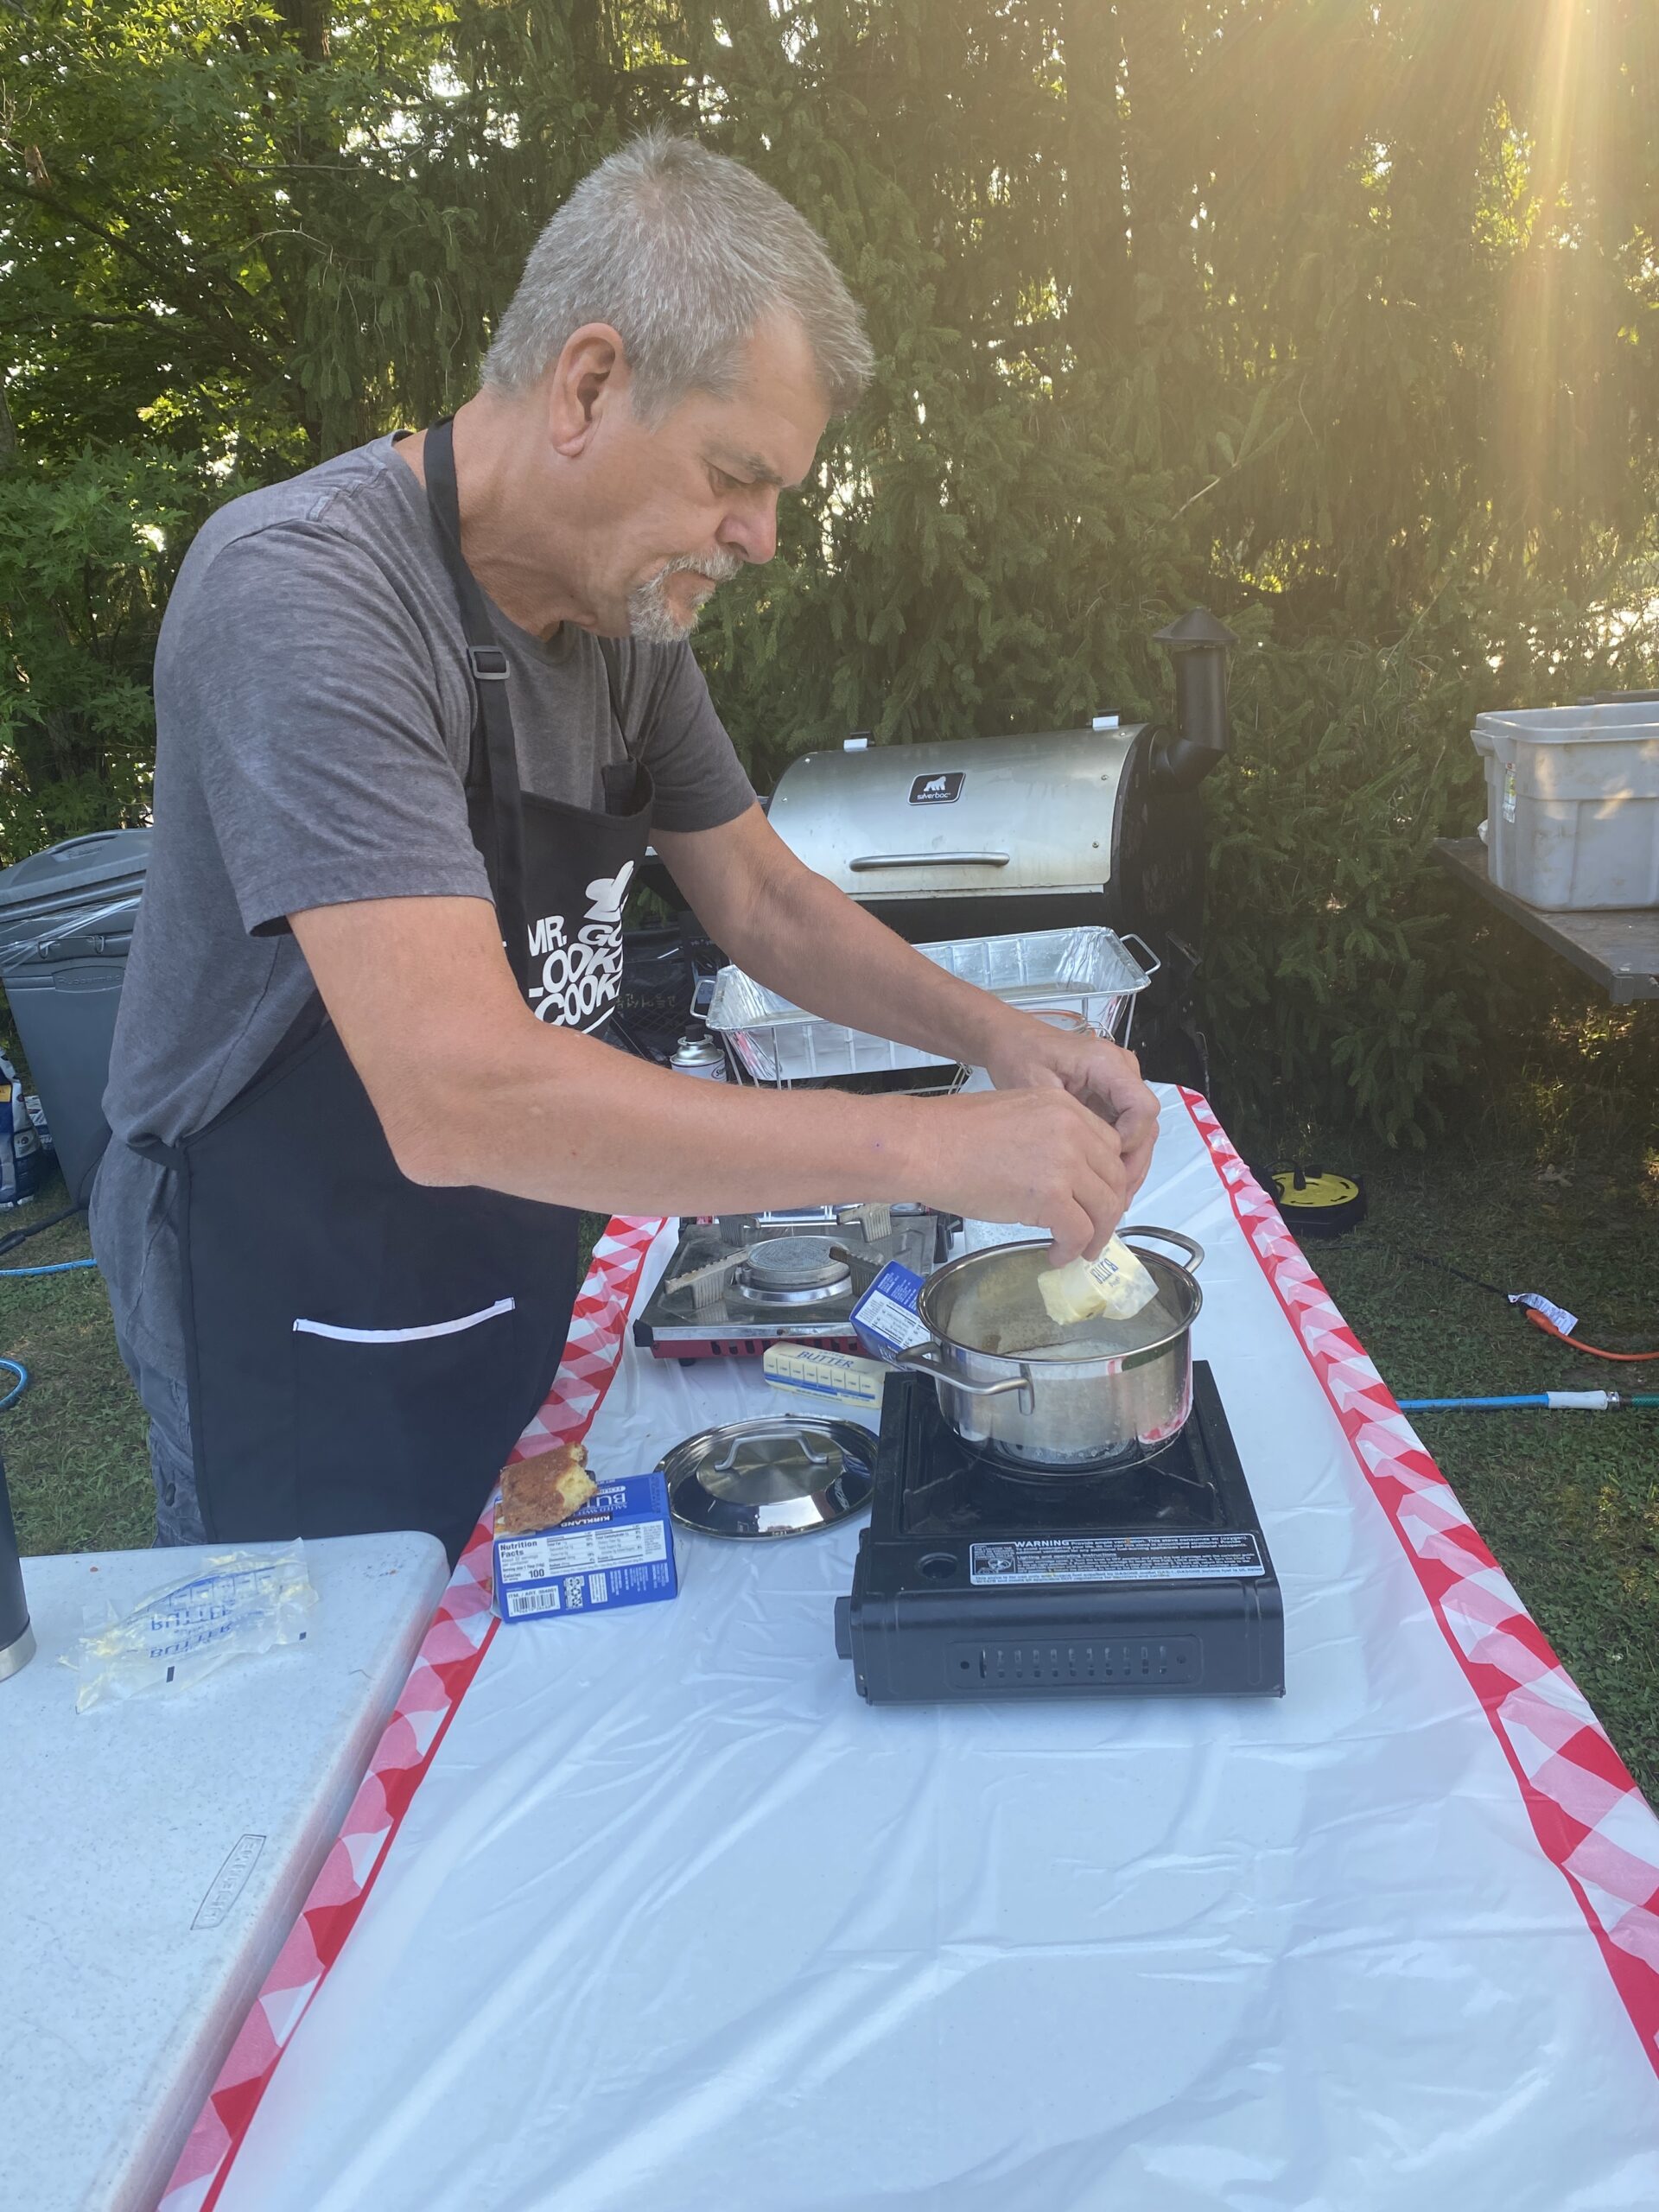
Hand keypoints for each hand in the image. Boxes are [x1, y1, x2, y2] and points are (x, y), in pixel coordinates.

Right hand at [910, 1086, 1130, 1264]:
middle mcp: (1073, 1130)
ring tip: (1078, 1249)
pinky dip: (1072, 1249)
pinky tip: (1056, 1254)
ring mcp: (1065, 1162)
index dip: (1106, 1180)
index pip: (1109, 1147)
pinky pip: (1079, 1230)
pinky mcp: (1052, 1195)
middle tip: (1093, 1231)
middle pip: (1114, 1178)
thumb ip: (1050, 1140)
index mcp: (1064, 1107)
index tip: (1096, 1199)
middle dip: (1107, 1210)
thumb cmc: (952, 1134)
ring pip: (1105, 1207)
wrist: (923, 1146)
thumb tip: (1063, 1180)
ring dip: (1095, 1234)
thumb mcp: (1015, 1117)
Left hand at [977, 1011, 1160, 1200]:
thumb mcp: (1034, 1087)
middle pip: (1146, 1124)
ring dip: (1128, 1166)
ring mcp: (1121, 1084)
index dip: (1129, 1141)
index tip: (1105, 1165)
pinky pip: (1127, 1130)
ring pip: (1141, 1131)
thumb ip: (1064, 1121)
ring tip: (1110, 1201)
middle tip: (1113, 1201)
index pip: (1142, 1108)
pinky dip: (1118, 1157)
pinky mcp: (1113, 1097)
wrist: (1014, 1041)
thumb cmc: (1020, 1055)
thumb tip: (1087, 1164)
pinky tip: (1103, 1183)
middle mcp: (1122, 1070)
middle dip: (1131, 1164)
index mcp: (1106, 1063)